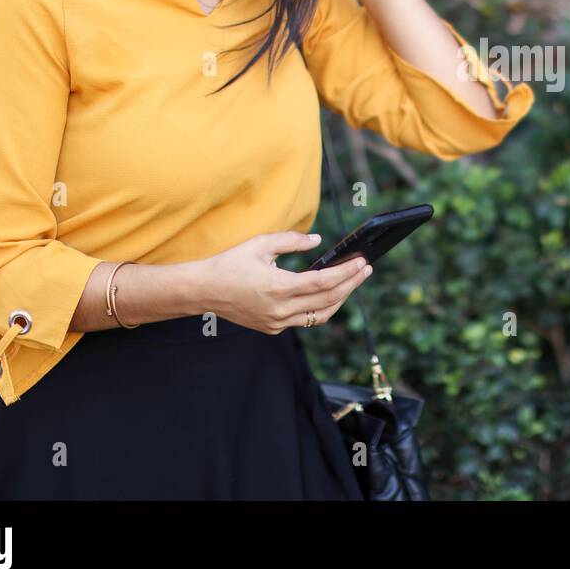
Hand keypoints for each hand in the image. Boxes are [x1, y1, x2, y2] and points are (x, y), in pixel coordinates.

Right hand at [204, 231, 371, 333]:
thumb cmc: (230, 264)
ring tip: (353, 282)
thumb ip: (292, 241)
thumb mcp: (260, 245)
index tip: (362, 263)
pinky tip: (329, 294)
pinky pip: (306, 320)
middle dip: (351, 284)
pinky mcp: (273, 328)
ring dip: (340, 299)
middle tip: (366, 269)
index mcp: (278, 288)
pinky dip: (321, 307)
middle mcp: (280, 310)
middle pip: (328, 300)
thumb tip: (318, 240)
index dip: (346, 273)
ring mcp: (277, 323)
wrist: (204, 291)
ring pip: (320, 315)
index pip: (323, 283)